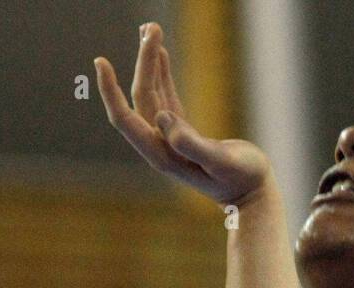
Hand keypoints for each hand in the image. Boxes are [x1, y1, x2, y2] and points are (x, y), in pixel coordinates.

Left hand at [96, 23, 272, 206]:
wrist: (253, 194)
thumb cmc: (242, 179)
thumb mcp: (221, 162)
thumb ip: (192, 144)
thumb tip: (163, 118)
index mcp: (163, 154)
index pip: (126, 119)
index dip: (111, 91)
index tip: (100, 61)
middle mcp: (161, 145)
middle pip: (142, 97)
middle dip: (143, 61)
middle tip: (150, 26)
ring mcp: (171, 137)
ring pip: (152, 94)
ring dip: (150, 62)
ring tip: (150, 29)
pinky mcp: (185, 131)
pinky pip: (167, 96)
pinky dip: (162, 73)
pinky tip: (160, 54)